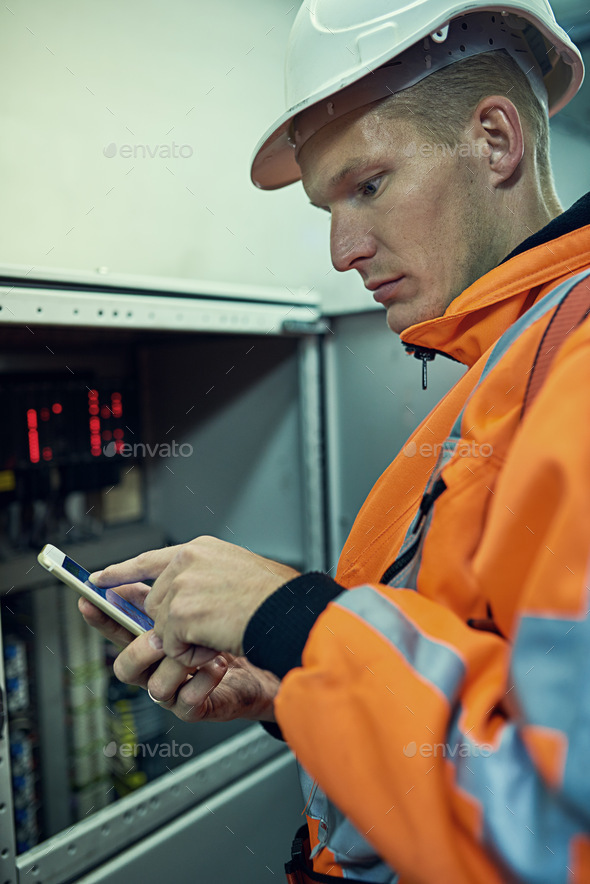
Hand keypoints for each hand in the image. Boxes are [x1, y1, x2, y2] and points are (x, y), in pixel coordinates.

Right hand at [79, 592, 279, 721]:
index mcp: (158, 635)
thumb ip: (173, 588)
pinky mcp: (198, 706)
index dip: (101, 616)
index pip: (120, 627)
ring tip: (204, 649)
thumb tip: (140, 570)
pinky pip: (185, 701)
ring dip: (177, 665)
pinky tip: (220, 665)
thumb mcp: (205, 597)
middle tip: (161, 636)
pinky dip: (202, 681)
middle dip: (141, 649)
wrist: (276, 653)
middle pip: (126, 664)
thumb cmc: (240, 626)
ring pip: (152, 686)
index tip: (87, 599)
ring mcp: (178, 687)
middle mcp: (162, 665)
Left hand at [91, 536, 299, 667]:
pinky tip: (217, 643)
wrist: (288, 611)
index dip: (121, 572)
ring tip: (220, 631)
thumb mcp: (236, 570)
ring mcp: (181, 586)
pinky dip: (192, 653)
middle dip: (173, 622)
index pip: (148, 559)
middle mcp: (186, 561)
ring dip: (186, 639)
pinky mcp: (181, 613)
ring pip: (162, 625)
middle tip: (209, 625)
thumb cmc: (276, 597)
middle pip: (155, 601)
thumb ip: (205, 575)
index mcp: (199, 548)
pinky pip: (172, 644)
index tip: (98, 581)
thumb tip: (180, 593)